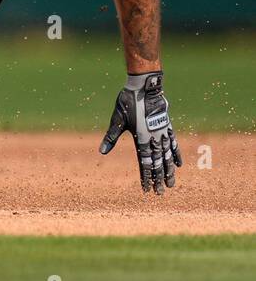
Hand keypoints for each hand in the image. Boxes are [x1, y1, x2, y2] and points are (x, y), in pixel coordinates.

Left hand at [99, 71, 182, 194]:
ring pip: (167, 156)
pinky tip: (179, 165)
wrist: (145, 87)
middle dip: (158, 179)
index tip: (147, 189)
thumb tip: (101, 151)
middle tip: (160, 193)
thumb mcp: (117, 119)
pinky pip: (173, 144)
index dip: (146, 177)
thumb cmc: (128, 102)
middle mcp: (154, 139)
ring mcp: (163, 133)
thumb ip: (111, 137)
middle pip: (157, 163)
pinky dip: (175, 155)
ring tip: (171, 184)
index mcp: (141, 139)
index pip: (144, 163)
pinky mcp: (167, 127)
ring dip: (169, 171)